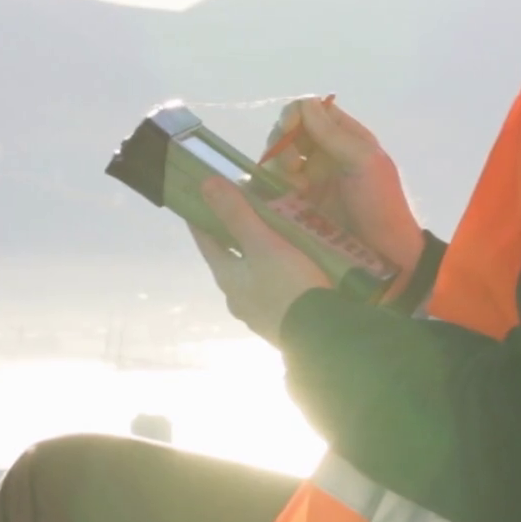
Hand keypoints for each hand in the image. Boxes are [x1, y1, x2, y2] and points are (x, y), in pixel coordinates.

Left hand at [190, 177, 330, 342]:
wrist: (322, 337)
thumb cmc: (289, 286)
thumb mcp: (263, 244)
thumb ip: (236, 214)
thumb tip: (204, 184)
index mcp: (226, 277)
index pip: (205, 240)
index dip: (200, 217)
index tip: (198, 198)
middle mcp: (236, 298)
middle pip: (229, 259)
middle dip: (234, 236)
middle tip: (247, 211)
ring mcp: (257, 313)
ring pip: (252, 276)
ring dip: (257, 257)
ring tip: (274, 237)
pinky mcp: (280, 322)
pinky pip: (272, 290)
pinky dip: (276, 274)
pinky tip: (292, 268)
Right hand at [263, 97, 425, 302]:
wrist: (386, 253)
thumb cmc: (381, 203)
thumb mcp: (364, 162)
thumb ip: (333, 134)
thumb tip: (305, 103)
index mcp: (346, 137)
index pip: (312, 111)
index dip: (295, 115)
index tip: (288, 129)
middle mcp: (325, 153)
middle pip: (289, 134)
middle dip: (283, 143)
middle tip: (291, 165)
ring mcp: (311, 178)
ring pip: (279, 158)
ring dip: (277, 165)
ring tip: (291, 184)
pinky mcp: (299, 203)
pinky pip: (276, 185)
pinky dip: (271, 185)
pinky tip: (280, 194)